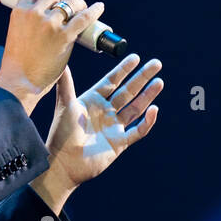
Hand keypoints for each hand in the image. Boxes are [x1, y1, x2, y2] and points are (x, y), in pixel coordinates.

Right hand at [0, 0, 105, 104]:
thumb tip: (48, 19)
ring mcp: (50, 24)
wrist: (18, 82)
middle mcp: (34, 13)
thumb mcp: (16, 33)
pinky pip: (84, 18)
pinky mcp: (64, 36)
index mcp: (20, 10)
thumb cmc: (17, 64)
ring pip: (71, 2)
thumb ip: (29, 23)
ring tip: (81, 10)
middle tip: (68, 6)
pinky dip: (94, 11)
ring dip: (78, 4)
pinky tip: (99, 7)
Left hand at [41, 53, 162, 189]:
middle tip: (156, 64)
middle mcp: (105, 112)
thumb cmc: (61, 134)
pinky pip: (138, 131)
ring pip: (136, 108)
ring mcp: (114, 127)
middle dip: (142, 77)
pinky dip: (147, 122)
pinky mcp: (120, 142)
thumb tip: (63, 64)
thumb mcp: (65, 106)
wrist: (64, 163)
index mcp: (92, 101)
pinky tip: (154, 110)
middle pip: (128, 91)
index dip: (124, 70)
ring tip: (159, 82)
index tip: (135, 57)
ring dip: (148, 95)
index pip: (112, 81)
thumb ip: (66, 85)